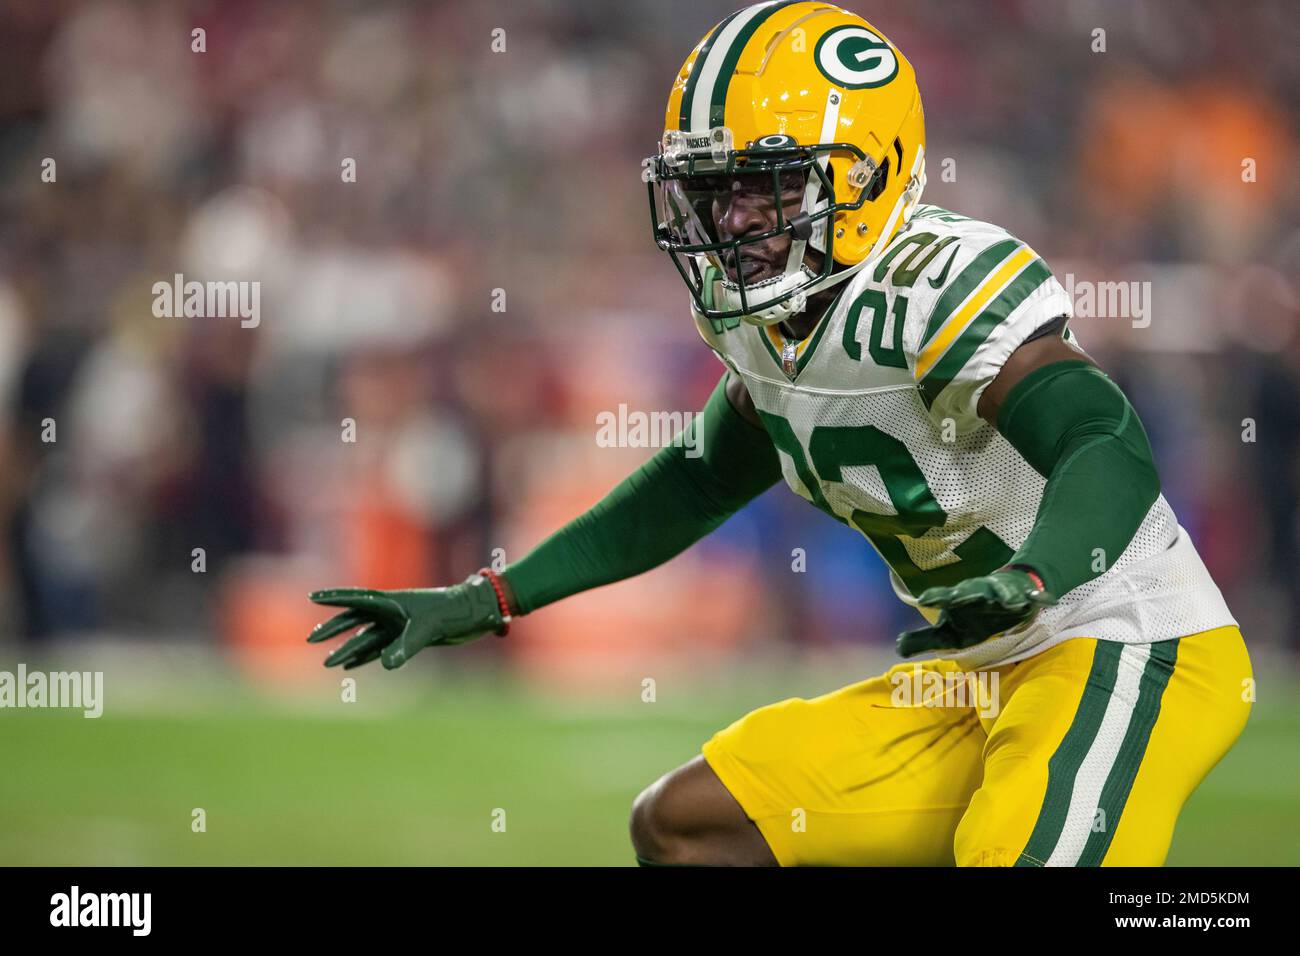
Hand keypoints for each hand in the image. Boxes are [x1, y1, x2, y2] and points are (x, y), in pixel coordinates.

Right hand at [307, 573, 507, 669]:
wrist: (476, 613)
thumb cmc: (454, 612)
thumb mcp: (429, 628)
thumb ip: (406, 646)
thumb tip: (387, 665)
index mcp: (393, 602)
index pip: (358, 600)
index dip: (335, 598)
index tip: (313, 597)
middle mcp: (393, 613)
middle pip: (356, 619)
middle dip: (333, 628)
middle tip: (311, 638)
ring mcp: (400, 626)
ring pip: (366, 637)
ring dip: (347, 649)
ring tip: (326, 663)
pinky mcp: (409, 639)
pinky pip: (380, 648)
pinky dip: (364, 656)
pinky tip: (351, 666)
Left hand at [896, 568, 1054, 658]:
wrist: (1005, 599)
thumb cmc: (972, 618)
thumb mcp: (948, 633)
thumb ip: (924, 640)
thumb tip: (898, 648)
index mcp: (958, 600)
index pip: (944, 597)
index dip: (935, 597)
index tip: (924, 599)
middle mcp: (979, 593)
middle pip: (972, 590)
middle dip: (968, 592)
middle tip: (961, 596)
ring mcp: (1003, 593)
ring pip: (1003, 591)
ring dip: (1005, 594)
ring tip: (1009, 600)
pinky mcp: (1026, 596)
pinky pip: (1034, 596)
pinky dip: (1039, 597)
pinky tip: (1046, 600)